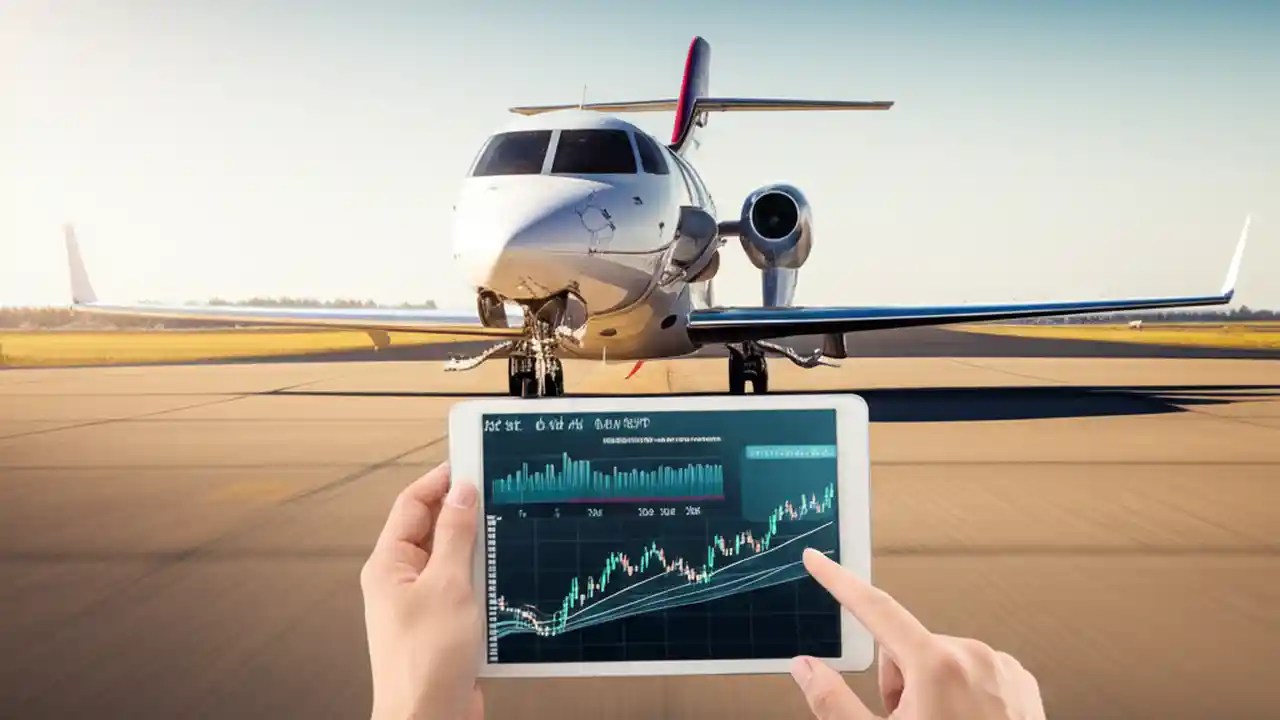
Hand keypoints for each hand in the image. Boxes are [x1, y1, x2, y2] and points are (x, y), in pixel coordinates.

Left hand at [361, 463, 483, 719]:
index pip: (411, 504)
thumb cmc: (424, 664)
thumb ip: (456, 535)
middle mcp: (401, 582)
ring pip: (453, 559)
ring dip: (477, 547)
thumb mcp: (447, 585)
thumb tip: (461, 493)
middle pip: (433, 529)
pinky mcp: (444, 625)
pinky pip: (465, 587)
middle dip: (463, 511)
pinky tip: (505, 576)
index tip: (470, 462)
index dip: (440, 481)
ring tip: (504, 535)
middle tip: (496, 493)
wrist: (431, 719)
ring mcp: (422, 604)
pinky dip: (484, 577)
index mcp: (388, 565)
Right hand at [790, 549, 1044, 719]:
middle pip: (906, 647)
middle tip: (905, 719)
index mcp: (935, 666)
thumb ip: (833, 703)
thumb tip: (806, 668)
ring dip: (930, 688)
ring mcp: (1000, 667)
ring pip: (940, 659)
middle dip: (896, 679)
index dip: (839, 581)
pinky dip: (961, 692)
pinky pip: (973, 669)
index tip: (818, 561)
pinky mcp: (1019, 680)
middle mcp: (973, 656)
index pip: (874, 608)